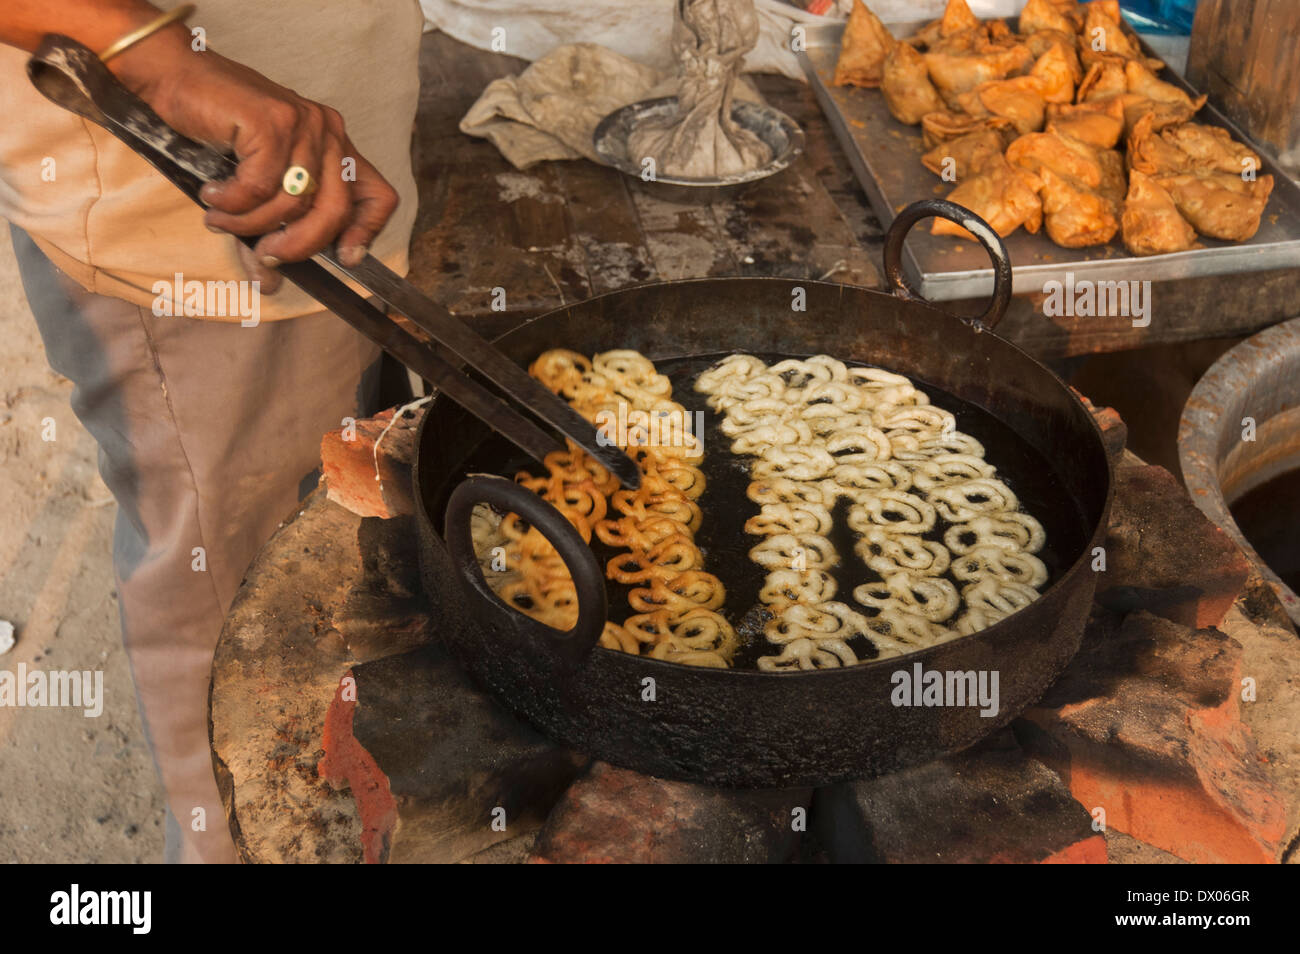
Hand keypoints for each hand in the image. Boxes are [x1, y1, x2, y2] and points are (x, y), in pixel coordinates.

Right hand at [118, 29, 397, 290]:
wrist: (173, 76)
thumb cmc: (214, 130)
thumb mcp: (251, 188)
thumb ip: (266, 232)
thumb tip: (268, 284)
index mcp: (335, 147)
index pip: (378, 196)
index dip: (367, 233)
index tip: (346, 259)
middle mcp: (328, 133)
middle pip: (335, 211)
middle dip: (299, 245)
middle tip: (264, 255)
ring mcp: (304, 124)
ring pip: (294, 203)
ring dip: (251, 225)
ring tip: (220, 219)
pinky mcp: (273, 121)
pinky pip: (261, 186)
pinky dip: (233, 202)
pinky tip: (213, 195)